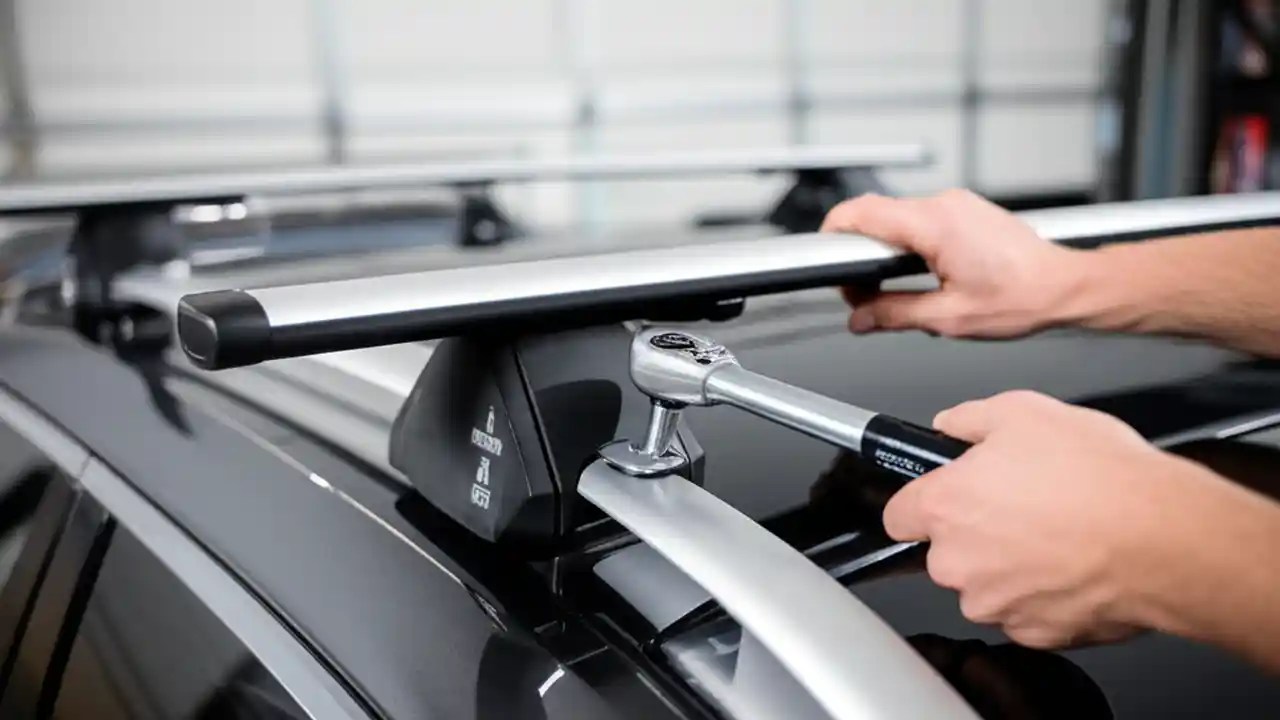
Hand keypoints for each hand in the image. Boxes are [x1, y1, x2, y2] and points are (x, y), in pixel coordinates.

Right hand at [821, 190, 1082, 337]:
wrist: (1066, 287)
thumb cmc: (1022, 298)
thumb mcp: (948, 318)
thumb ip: (893, 315)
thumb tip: (859, 319)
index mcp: (934, 224)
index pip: (860, 213)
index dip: (834, 238)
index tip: (829, 268)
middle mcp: (944, 204)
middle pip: (875, 218)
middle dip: (861, 258)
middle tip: (866, 298)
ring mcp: (956, 204)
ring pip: (896, 222)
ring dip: (887, 255)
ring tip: (900, 292)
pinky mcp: (965, 211)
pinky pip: (920, 223)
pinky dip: (909, 249)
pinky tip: (924, 279)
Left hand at [883, 390, 1233, 648]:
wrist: (1164, 537)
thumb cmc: (1099, 476)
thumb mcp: (1026, 412)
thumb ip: (970, 419)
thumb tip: (950, 425)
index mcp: (946, 506)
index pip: (899, 515)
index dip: (922, 503)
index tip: (943, 497)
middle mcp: (957, 561)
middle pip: (945, 553)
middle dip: (975, 534)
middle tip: (1023, 507)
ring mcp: (994, 603)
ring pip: (985, 587)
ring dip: (1009, 567)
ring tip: (1059, 535)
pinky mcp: (1034, 634)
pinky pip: (1025, 614)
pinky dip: (1044, 596)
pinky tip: (1075, 566)